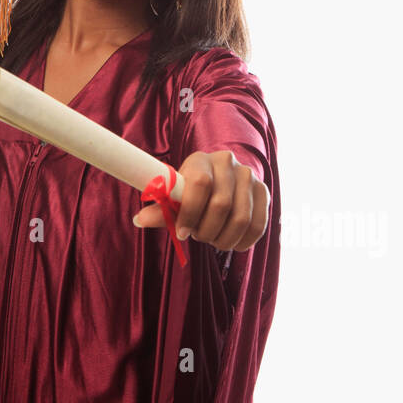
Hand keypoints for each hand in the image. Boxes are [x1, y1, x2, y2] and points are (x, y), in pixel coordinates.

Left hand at [133, 150, 268, 251]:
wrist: (219, 181)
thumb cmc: (191, 193)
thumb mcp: (175, 199)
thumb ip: (161, 210)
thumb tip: (139, 220)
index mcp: (200, 160)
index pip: (199, 184)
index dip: (189, 213)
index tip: (181, 233)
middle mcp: (227, 162)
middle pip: (221, 205)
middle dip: (206, 230)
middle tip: (198, 237)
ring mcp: (249, 176)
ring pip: (241, 219)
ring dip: (223, 239)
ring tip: (212, 238)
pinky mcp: (264, 192)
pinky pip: (257, 225)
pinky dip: (243, 242)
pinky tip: (231, 243)